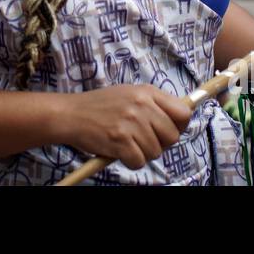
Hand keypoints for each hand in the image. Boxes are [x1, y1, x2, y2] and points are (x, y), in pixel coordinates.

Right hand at [58, 85, 191, 169]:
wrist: (71, 114)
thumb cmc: (99, 106)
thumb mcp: (129, 94)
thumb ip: (153, 104)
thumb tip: (178, 121)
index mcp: (146, 92)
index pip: (183, 112)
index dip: (179, 126)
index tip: (169, 130)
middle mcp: (141, 106)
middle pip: (172, 136)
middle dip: (160, 144)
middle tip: (143, 140)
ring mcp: (131, 123)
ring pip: (156, 152)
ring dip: (142, 153)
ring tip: (126, 143)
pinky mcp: (120, 141)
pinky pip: (139, 162)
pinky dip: (130, 161)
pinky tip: (119, 151)